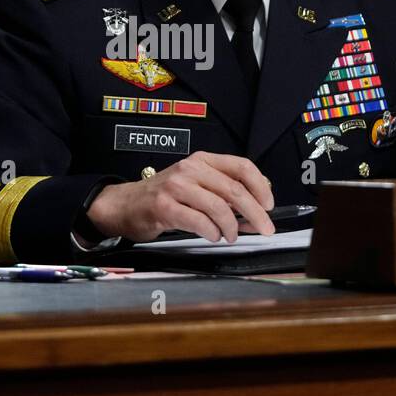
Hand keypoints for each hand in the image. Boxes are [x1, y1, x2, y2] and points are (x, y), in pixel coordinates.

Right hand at [86, 151, 274, 243]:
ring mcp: (176, 186)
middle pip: (234, 189)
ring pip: (219, 207)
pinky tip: (213, 236)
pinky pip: (199, 221)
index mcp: (202, 160)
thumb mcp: (195, 184)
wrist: (125, 204)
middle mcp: (190, 168)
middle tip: (265, 228)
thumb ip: (223, 192)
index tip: (269, 204)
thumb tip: (256, 209)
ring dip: (231, 227)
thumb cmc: (163, 196)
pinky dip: (212, 232)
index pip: (241, 166)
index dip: (261, 186)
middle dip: (255, 213)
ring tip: (230, 235)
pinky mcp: (165, 206)